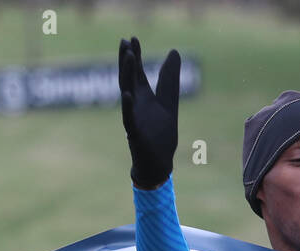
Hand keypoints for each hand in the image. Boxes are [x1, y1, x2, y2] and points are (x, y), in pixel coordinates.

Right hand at [118, 36, 179, 188]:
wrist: (159, 164)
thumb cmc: (161, 135)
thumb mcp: (169, 103)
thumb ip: (169, 80)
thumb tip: (174, 52)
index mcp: (144, 98)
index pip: (138, 73)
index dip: (136, 56)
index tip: (132, 37)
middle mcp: (136, 105)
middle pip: (129, 78)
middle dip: (127, 60)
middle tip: (125, 41)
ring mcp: (133, 117)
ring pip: (127, 92)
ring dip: (127, 75)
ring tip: (129, 58)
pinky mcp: (135, 133)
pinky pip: (129, 118)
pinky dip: (128, 107)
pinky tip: (127, 94)